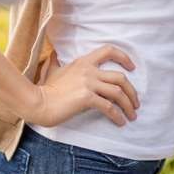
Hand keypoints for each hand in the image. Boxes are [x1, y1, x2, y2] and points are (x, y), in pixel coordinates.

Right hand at [22, 45, 139, 127]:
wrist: (38, 102)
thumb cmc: (45, 89)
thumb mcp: (52, 71)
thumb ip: (55, 62)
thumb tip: (52, 54)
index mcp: (83, 62)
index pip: (109, 50)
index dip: (124, 57)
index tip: (132, 67)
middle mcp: (88, 70)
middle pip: (120, 77)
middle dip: (132, 91)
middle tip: (135, 103)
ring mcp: (88, 83)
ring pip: (118, 92)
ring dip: (128, 105)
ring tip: (132, 116)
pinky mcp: (86, 98)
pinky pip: (109, 107)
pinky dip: (117, 115)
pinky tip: (120, 122)